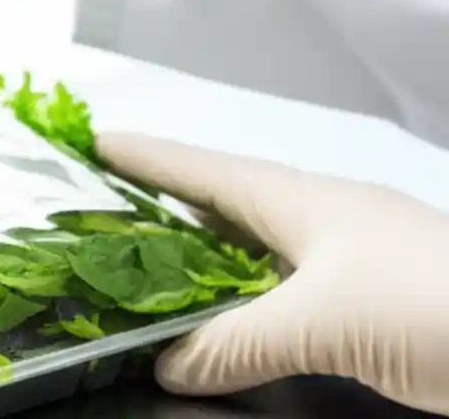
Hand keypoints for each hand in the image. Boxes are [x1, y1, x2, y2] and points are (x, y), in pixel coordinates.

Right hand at [96, 133, 448, 415]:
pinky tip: (225, 325)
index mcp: (301, 199)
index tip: (92, 142)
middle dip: (160, 206)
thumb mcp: (319, 324)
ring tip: (144, 272)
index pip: (202, 169)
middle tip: (99, 214)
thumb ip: (234, 344)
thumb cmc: (432, 305)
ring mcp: (348, 259)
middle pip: (222, 204)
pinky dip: (241, 305)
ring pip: (253, 252)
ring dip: (200, 263)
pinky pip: (283, 292)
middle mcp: (320, 219)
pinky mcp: (370, 302)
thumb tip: (167, 364)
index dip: (145, 155)